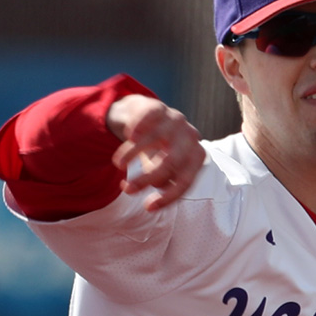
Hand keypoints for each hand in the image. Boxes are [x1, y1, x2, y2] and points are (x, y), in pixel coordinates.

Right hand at [107, 96, 203, 210]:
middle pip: (170, 162)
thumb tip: (156, 200)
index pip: (185, 182)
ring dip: (134, 154)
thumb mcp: (168, 168)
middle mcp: (190, 138)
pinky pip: (148, 118)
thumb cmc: (162, 150)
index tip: (147, 208)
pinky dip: (139, 128)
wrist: (151, 117)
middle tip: (127, 190)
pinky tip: (129, 137)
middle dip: (147, 179)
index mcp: (196, 157)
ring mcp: (175, 121)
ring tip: (119, 165)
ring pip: (154, 140)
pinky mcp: (158, 108)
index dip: (167, 197)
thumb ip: (165, 182)